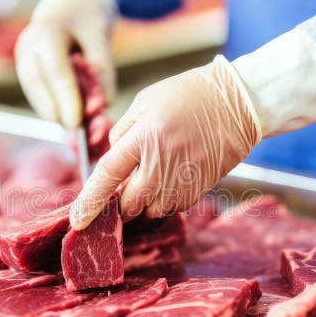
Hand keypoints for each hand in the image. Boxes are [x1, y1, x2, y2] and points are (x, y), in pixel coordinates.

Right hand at [15, 0, 115, 128]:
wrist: (68, 0)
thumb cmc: (87, 15)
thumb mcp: (100, 33)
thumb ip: (102, 68)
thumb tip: (104, 104)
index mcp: (46, 32)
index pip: (56, 73)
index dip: (66, 100)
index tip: (77, 124)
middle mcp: (28, 47)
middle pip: (39, 88)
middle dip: (58, 114)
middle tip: (78, 135)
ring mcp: (23, 60)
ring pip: (37, 96)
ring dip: (57, 115)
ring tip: (79, 131)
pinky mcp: (27, 71)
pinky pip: (39, 96)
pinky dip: (55, 109)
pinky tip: (71, 119)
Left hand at [69, 55, 261, 229]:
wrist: (237, 103)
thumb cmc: (188, 95)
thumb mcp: (145, 101)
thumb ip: (122, 133)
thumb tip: (112, 161)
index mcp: (144, 137)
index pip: (108, 176)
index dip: (90, 202)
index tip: (78, 221)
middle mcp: (162, 164)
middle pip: (128, 203)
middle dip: (122, 198)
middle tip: (130, 176)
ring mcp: (183, 180)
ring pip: (151, 209)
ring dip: (146, 198)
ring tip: (159, 168)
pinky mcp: (199, 189)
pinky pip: (172, 206)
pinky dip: (167, 197)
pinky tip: (177, 172)